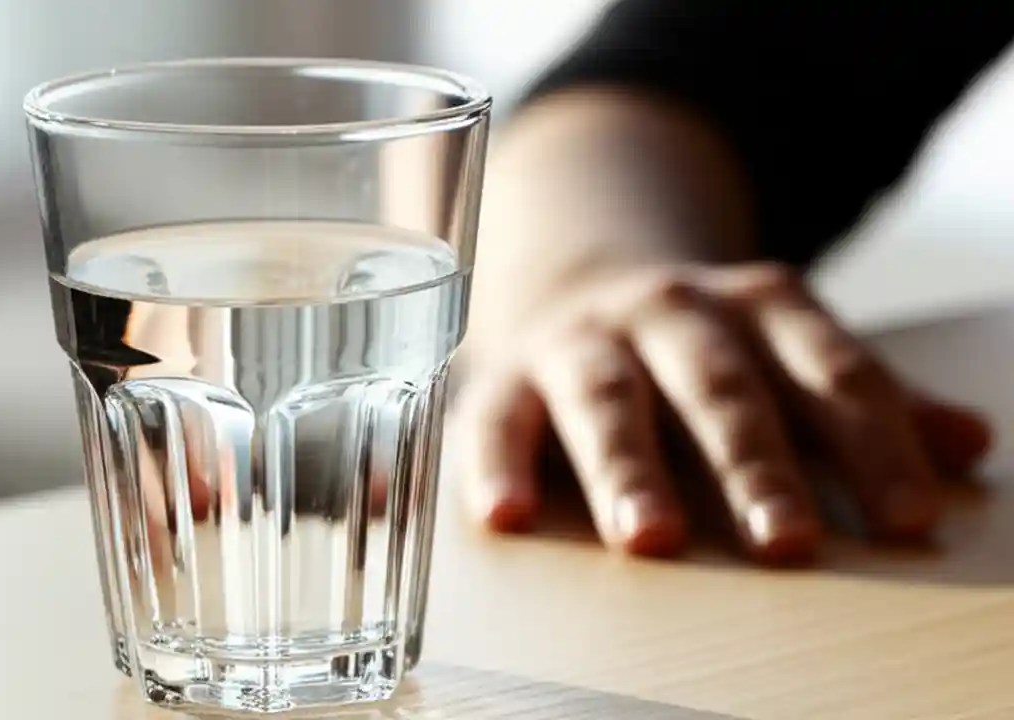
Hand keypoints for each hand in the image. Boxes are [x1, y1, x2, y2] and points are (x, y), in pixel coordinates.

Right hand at [453, 263, 991, 562]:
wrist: (573, 280)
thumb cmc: (693, 345)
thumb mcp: (783, 348)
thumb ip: (860, 399)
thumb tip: (971, 443)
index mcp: (752, 305)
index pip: (825, 370)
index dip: (870, 440)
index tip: (908, 517)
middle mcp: (665, 312)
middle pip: (717, 386)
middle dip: (752, 462)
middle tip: (786, 542)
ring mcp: (579, 343)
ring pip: (606, 400)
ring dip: (627, 467)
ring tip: (650, 539)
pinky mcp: (501, 379)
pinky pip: (492, 421)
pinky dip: (495, 466)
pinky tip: (505, 517)